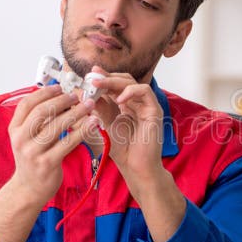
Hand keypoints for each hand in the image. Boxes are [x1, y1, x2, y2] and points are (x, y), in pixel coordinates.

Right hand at [7, 84, 98, 206]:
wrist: (29, 189)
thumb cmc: (32, 159)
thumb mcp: (26, 138)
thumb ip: (36, 120)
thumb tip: (56, 96)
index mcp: (15, 129)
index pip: (27, 104)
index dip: (44, 93)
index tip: (60, 87)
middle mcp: (21, 139)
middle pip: (43, 112)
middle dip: (63, 101)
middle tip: (78, 96)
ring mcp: (33, 152)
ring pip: (57, 126)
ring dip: (76, 113)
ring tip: (89, 106)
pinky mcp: (48, 163)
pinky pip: (68, 143)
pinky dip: (82, 131)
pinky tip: (92, 124)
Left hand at [90, 67, 186, 241]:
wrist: (135, 166)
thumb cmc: (122, 149)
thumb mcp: (105, 123)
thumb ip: (99, 107)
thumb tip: (87, 90)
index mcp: (125, 105)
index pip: (115, 85)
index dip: (103, 78)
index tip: (88, 74)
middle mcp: (136, 103)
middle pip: (124, 80)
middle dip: (107, 76)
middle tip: (92, 75)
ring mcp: (146, 105)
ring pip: (132, 83)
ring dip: (114, 81)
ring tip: (99, 84)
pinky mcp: (154, 110)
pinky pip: (145, 91)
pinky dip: (131, 91)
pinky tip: (118, 99)